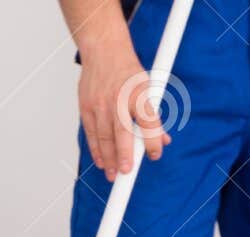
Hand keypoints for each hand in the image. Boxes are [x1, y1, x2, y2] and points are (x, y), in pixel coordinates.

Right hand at [77, 29, 168, 180]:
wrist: (103, 51)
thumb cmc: (128, 71)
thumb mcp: (147, 87)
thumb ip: (153, 116)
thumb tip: (163, 139)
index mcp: (139, 93)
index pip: (148, 121)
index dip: (152, 141)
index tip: (155, 155)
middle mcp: (119, 100)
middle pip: (122, 133)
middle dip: (124, 155)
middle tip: (127, 172)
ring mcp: (100, 105)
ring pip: (104, 137)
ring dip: (109, 158)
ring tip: (113, 174)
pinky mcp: (86, 108)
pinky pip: (91, 134)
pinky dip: (96, 150)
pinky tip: (101, 161)